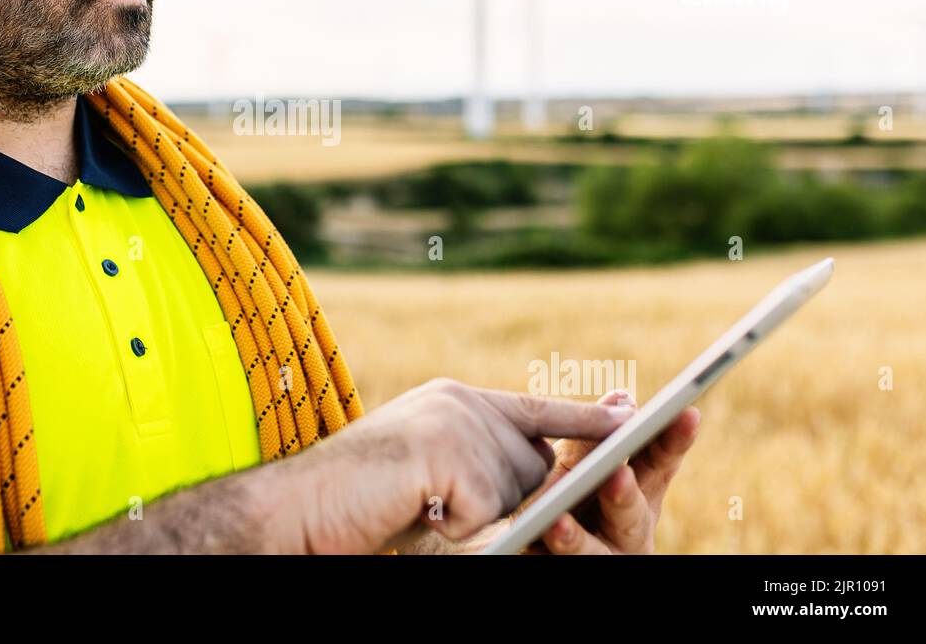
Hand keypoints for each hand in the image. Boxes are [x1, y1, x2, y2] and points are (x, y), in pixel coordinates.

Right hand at [263, 378, 635, 554]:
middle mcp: (460, 400)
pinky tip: (417, 511)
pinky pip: (486, 511)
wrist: (293, 506)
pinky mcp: (448, 451)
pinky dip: (455, 527)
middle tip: (441, 503)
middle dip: (507, 500)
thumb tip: (542, 474)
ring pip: (513, 491)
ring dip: (475, 516)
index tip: (632, 416)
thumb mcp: (428, 473)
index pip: (537, 411)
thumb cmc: (354, 499)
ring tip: (418, 503)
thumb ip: (477, 463)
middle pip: (531, 464)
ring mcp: (456, 421)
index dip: (585, 419)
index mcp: (455, 399)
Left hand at [517, 389, 700, 554]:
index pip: (658, 462)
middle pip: (632, 514)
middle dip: (624, 496)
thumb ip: (594, 438)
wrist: (526, 537)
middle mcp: (628, 528)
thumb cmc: (561, 494)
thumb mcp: (576, 464)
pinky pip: (559, 565)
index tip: (686, 413)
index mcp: (637, 490)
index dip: (673, 440)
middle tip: (617, 475)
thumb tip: (623, 399)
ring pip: (594, 552)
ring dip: (577, 539)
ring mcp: (602, 555)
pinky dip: (548, 553)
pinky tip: (535, 538)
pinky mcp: (569, 570)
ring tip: (558, 524)